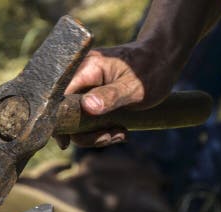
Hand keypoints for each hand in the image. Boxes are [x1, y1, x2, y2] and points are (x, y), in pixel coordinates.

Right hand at [57, 43, 178, 148]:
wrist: (162, 59)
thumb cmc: (150, 70)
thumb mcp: (133, 88)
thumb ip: (110, 96)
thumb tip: (87, 107)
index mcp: (86, 68)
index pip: (58, 97)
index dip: (59, 122)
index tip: (66, 142)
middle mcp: (82, 77)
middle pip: (66, 113)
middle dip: (85, 133)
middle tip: (110, 137)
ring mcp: (87, 87)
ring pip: (78, 120)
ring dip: (96, 134)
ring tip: (121, 134)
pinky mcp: (94, 96)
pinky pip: (89, 119)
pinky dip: (102, 130)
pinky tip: (121, 130)